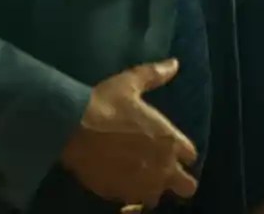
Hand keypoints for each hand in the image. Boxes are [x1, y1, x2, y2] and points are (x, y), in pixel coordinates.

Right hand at [59, 59, 198, 206]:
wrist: (73, 128)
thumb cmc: (106, 104)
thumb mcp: (131, 83)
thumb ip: (155, 75)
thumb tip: (174, 63)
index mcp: (169, 140)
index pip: (191, 154)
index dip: (181, 151)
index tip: (169, 146)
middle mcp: (161, 167)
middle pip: (187, 187)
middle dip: (178, 180)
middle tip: (161, 170)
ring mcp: (141, 185)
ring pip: (157, 197)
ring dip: (151, 188)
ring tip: (137, 176)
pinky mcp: (119, 195)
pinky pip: (131, 201)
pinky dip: (127, 194)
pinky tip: (117, 180)